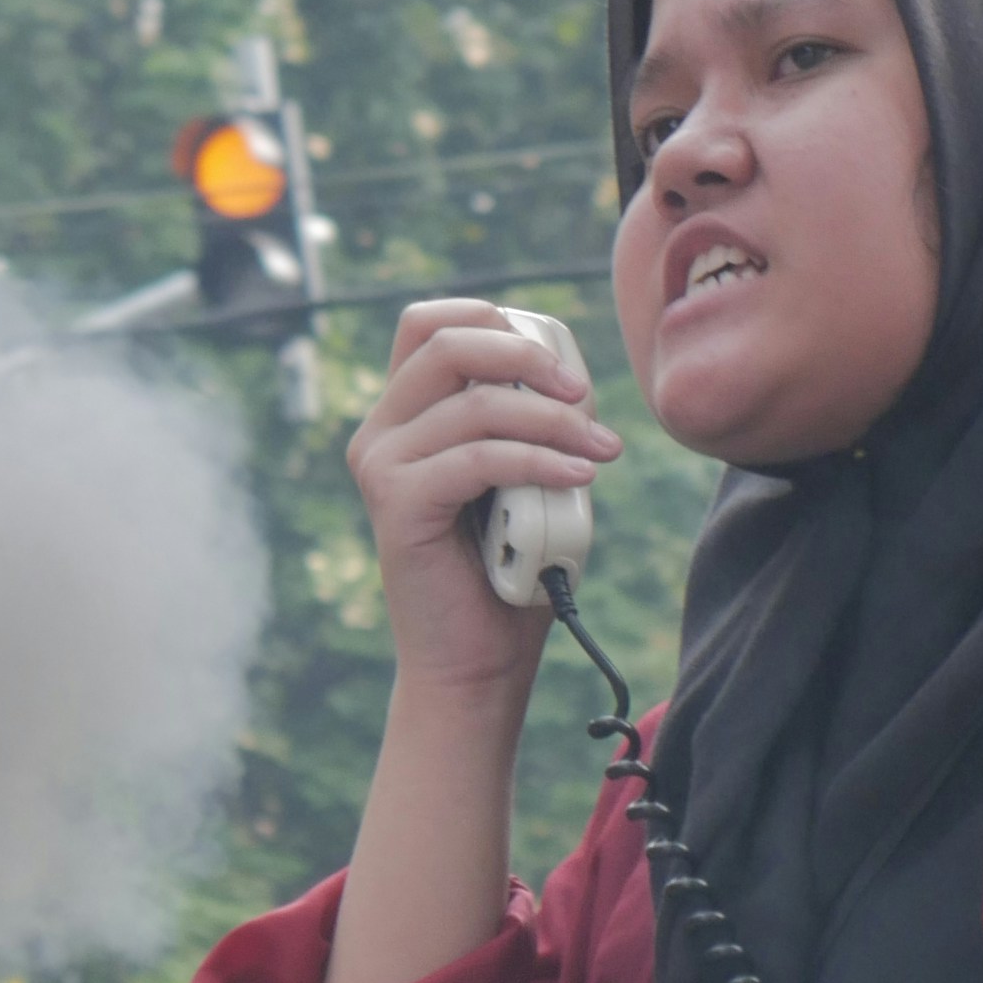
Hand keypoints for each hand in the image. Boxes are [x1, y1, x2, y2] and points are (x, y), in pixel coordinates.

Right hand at [343, 299, 622, 707]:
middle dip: (527, 356)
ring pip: (476, 404)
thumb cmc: (508, 570)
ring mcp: (381, 464)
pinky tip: (580, 478)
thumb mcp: (528, 478)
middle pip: (448, 342)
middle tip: (583, 394)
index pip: (431, 323)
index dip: (495, 320)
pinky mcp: (395, 502)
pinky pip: (478, 458)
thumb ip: (533, 422)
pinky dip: (538, 461)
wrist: (479, 662)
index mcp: (407, 415)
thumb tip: (573, 379)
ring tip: (602, 452)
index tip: (559, 363)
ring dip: (553, 422)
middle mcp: (381, 430)